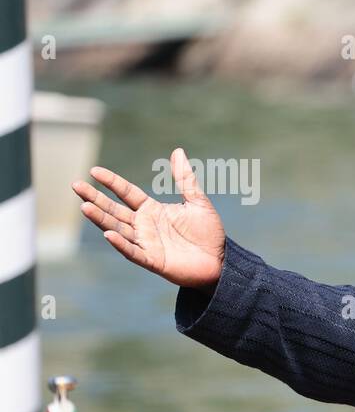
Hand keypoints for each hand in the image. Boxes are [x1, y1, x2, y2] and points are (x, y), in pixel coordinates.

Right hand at [73, 147, 225, 288]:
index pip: (127, 193)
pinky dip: (121, 244)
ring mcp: (146, 243)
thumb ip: (185, 179)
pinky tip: (108, 234)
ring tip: (84, 206)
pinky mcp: (152, 260)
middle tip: (76, 186)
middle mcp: (144, 225)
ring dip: (101, 219)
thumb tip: (177, 151)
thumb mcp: (197, 201)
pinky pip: (133, 251)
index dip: (111, 182)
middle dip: (95, 199)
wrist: (221, 261)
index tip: (94, 171)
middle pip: (114, 210)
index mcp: (152, 210)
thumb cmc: (208, 232)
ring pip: (118, 229)